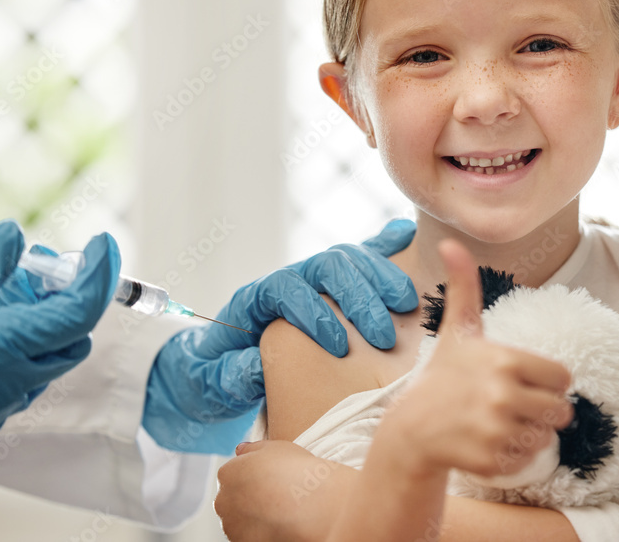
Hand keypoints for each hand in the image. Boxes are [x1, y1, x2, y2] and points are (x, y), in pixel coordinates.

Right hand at [0, 220, 119, 464]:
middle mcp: (0, 395)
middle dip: (63, 299)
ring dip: (35, 329)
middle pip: (67, 341)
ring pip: (42, 367)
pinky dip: (11, 358)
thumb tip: (13, 237)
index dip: (99, 276)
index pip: (76, 315)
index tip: (103, 243)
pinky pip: (13, 391)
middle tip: (31, 268)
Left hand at [142, 218, 416, 453]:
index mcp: (256, 298)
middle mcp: (289, 278)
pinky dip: (386, 245)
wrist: (218, 365)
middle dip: (359, 295)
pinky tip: (407, 236)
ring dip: (381, 276)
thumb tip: (255, 367)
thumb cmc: (215, 374)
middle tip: (383, 335)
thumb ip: (229, 375)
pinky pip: (363, 255)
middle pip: (326, 265)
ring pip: (349, 258)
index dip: (314, 311)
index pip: (286, 287)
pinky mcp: (336, 284)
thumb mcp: (211, 382)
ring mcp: (314, 277)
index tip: (339, 345)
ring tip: (407, 305)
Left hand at [215, 440, 351, 541]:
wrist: (311, 505)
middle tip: (273, 496)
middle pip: (231, 498)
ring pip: (238, 520)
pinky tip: (278, 524)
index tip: (268, 479)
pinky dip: (259, 532)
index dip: (252, 476)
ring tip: (279, 512)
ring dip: (252, 516)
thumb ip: (253, 448)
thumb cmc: (296, 472)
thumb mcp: (275, 447)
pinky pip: (248, 536)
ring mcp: (231, 525)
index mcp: (228, 473)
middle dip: (247, 497)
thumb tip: (241, 450)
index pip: (232, 474)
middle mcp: (223, 500)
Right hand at [382, 239, 573, 480]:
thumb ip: (463, 286)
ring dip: (529, 433)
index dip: (545, 380)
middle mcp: (503, 396)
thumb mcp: (458, 330)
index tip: (521, 380)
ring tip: (498, 423)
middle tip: (510, 405)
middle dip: (540, 409)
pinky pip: (528, 461)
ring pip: (546, 437)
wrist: (411, 428)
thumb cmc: (442, 375)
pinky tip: (489, 443)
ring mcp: (497, 432)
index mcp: (505, 360)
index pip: (562, 378)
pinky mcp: (492, 462)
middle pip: (560, 410)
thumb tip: (449, 242)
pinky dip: (514, 456)